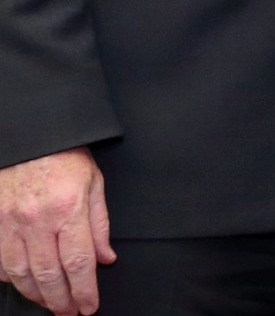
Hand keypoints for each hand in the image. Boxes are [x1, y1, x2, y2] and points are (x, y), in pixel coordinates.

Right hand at [0, 147, 114, 315]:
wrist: (32, 135)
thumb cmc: (66, 155)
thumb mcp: (94, 183)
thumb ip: (100, 224)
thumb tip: (106, 259)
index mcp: (69, 208)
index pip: (79, 262)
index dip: (85, 290)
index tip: (89, 306)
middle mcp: (38, 219)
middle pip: (49, 274)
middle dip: (61, 300)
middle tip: (69, 313)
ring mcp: (11, 222)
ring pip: (20, 273)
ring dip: (36, 294)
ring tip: (50, 303)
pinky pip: (1, 261)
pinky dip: (12, 278)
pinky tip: (25, 283)